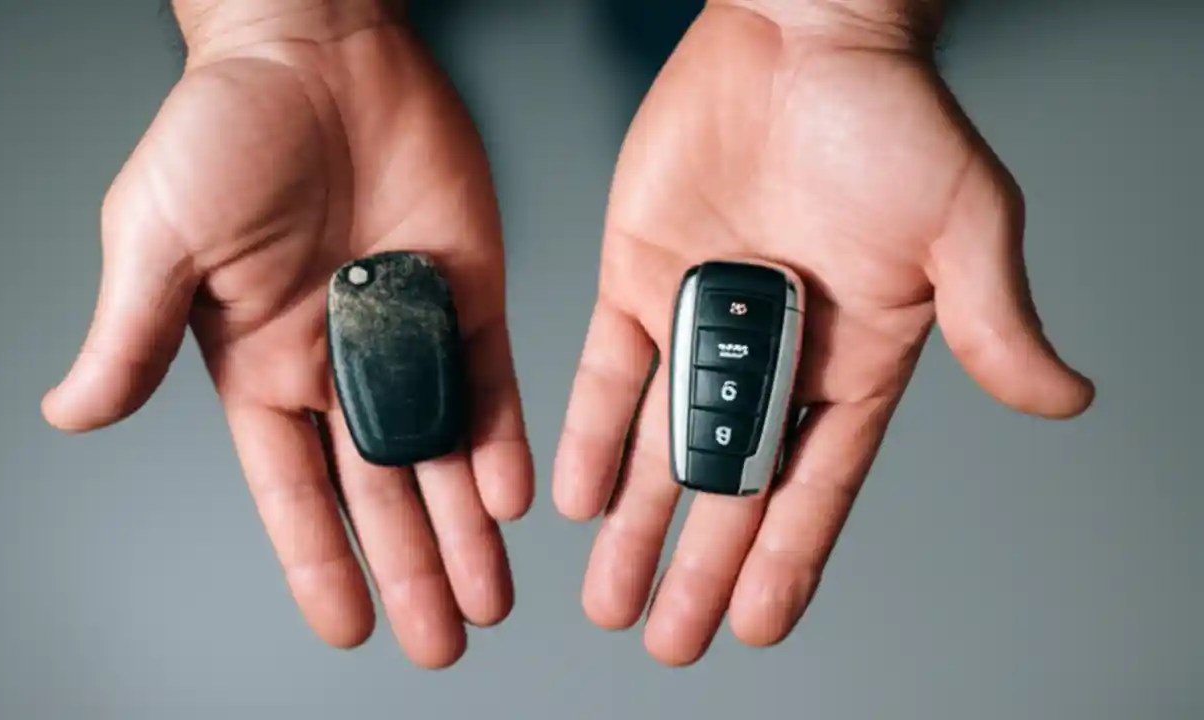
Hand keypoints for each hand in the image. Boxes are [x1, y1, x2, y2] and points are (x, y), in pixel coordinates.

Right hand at [42, 2, 532, 667]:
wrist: (315, 48)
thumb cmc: (224, 130)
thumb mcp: (158, 241)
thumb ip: (131, 339)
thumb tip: (71, 415)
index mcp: (262, 367)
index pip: (294, 490)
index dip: (319, 561)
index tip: (349, 627)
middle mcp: (339, 362)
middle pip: (380, 490)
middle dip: (411, 568)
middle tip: (443, 639)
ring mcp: (411, 331)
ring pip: (443, 453)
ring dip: (465, 528)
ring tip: (489, 597)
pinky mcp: (470, 291)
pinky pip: (491, 381)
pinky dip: (501, 439)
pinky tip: (510, 496)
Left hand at [553, 0, 1092, 665]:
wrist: (800, 33)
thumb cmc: (888, 118)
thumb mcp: (960, 225)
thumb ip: (992, 320)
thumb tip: (1064, 396)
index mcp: (852, 357)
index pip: (816, 482)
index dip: (787, 557)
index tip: (757, 625)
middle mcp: (773, 352)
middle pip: (731, 483)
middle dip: (701, 565)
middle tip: (670, 638)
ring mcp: (701, 318)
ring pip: (662, 444)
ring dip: (637, 524)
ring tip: (612, 599)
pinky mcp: (640, 278)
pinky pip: (611, 374)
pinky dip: (594, 434)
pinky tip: (580, 497)